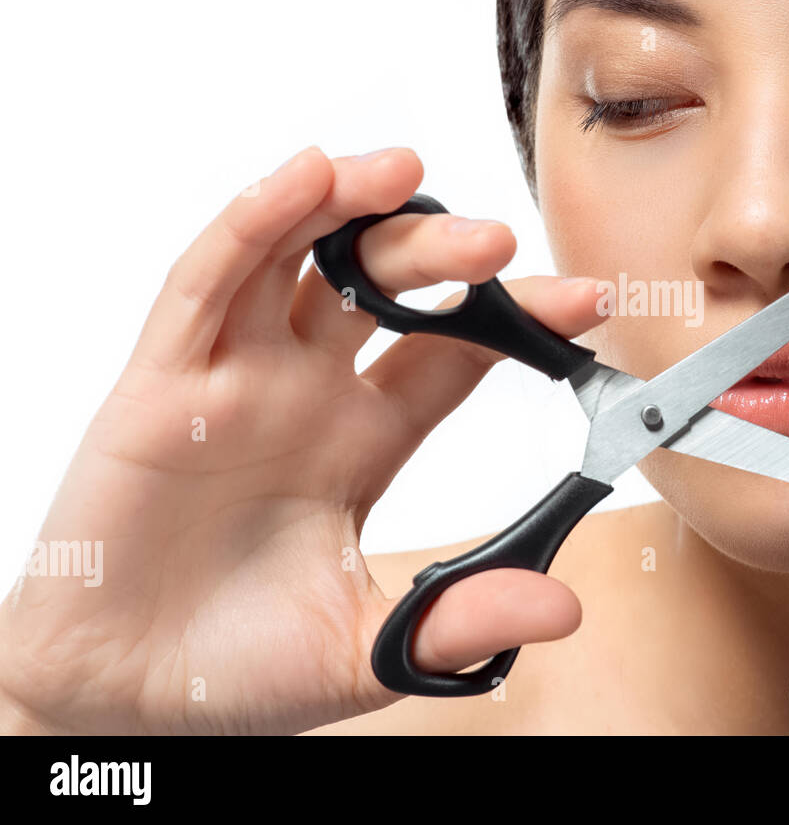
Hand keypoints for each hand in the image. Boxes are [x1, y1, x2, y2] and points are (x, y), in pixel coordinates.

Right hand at [0, 146, 603, 733]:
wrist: (122, 696)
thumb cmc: (237, 665)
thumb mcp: (365, 649)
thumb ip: (457, 624)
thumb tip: (564, 610)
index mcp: (365, 439)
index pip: (454, 353)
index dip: (518, 319)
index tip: (587, 300)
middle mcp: (308, 391)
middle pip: (386, 289)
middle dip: (444, 256)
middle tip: (503, 241)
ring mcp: (237, 377)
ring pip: (298, 258)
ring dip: (351, 208)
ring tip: (408, 172)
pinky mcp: (163, 383)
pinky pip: (208, 285)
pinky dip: (254, 225)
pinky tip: (304, 179)